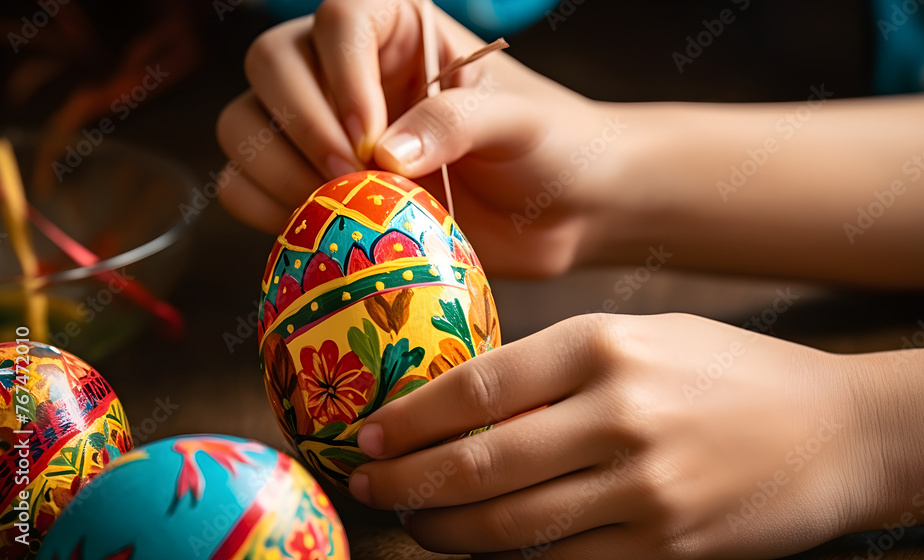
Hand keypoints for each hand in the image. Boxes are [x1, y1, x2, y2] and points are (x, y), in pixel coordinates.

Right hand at [216, 0, 614, 277]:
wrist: (564, 213)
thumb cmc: (553, 150)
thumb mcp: (519, 124)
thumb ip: (457, 122)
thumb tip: (383, 154)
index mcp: (400, 30)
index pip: (339, 19)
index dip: (340, 75)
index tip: (371, 138)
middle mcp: (350, 72)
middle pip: (270, 65)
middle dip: (301, 126)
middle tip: (353, 178)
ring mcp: (326, 130)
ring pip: (243, 126)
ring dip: (275, 171)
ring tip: (341, 207)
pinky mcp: (315, 188)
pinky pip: (246, 188)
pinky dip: (267, 211)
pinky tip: (320, 228)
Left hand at [346, 313, 878, 558]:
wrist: (840, 431)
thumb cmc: (734, 374)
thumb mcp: (648, 337)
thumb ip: (563, 363)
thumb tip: (468, 400)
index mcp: (606, 346)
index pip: (478, 387)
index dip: (410, 418)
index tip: (368, 433)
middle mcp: (619, 414)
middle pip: (481, 463)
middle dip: (407, 483)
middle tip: (367, 486)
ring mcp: (645, 488)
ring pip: (511, 526)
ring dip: (445, 531)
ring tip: (412, 525)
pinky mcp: (667, 546)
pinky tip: (480, 553)